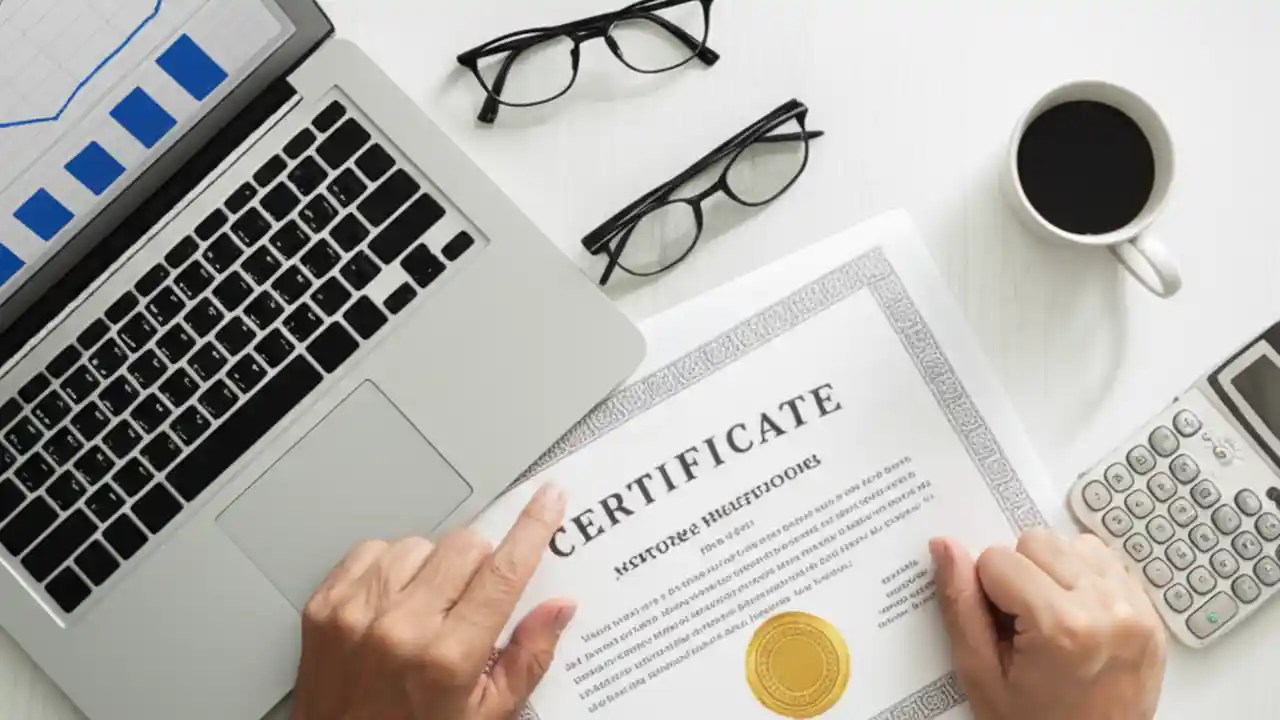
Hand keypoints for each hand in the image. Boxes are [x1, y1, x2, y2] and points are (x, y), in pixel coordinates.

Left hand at [292, 484, 575, 719]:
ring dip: (434, 566)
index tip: (548, 499)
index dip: (532, 528)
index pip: (503, 573)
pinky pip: (374, 549)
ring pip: (420, 543)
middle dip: (481, 563)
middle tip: (474, 599)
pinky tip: (395, 602)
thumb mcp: (487, 715)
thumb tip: (559, 607)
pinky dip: (391, 568)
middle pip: (464, 545)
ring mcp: (356, 612)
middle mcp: (399, 629)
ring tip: (428, 609)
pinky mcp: (324, 604)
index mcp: (447, 659)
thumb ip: (528, 658)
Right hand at [930, 529, 1166, 719]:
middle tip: (1023, 624)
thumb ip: (960, 606)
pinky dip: (1084, 579)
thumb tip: (944, 545)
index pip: (998, 558)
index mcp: (1061, 628)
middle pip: (1036, 541)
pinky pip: (1107, 562)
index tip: (1000, 629)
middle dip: (1019, 575)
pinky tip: (1076, 617)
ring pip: (1073, 545)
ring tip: (1051, 620)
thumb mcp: (981, 675)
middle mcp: (1107, 609)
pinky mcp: (1152, 614)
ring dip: (1053, 572)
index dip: (986, 591)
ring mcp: (1137, 610)